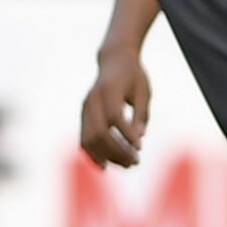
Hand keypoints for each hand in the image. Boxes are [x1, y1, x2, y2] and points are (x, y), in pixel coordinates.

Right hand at [78, 48, 150, 169]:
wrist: (114, 61)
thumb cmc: (133, 77)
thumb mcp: (143, 91)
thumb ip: (140, 114)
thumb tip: (138, 139)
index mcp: (109, 90)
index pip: (115, 117)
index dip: (126, 135)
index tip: (140, 148)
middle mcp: (93, 100)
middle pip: (99, 132)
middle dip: (117, 151)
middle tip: (135, 162)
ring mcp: (85, 108)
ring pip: (89, 138)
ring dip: (106, 156)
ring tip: (126, 165)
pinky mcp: (84, 115)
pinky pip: (84, 139)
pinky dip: (93, 153)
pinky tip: (106, 164)